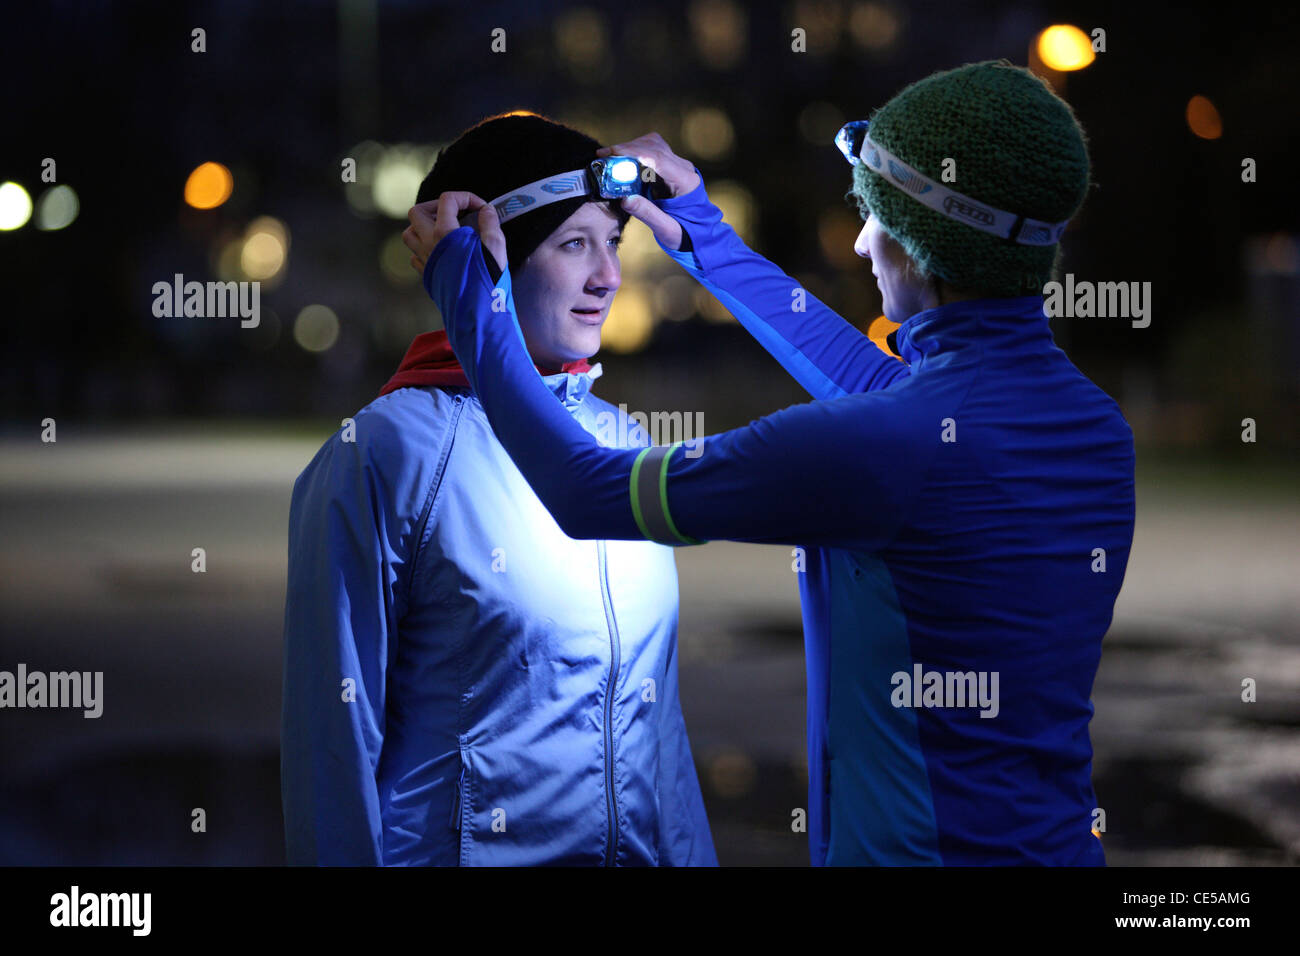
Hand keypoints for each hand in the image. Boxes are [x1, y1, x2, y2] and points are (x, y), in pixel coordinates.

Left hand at [403, 191, 507, 276]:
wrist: (476, 313)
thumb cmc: (487, 280)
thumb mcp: (495, 247)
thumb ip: (490, 223)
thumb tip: (486, 210)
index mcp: (445, 233)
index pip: (447, 200)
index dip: (466, 197)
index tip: (481, 207)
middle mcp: (429, 243)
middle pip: (418, 212)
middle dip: (435, 206)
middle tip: (454, 212)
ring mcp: (424, 260)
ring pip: (410, 233)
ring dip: (424, 226)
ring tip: (444, 230)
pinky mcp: (426, 274)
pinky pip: (414, 255)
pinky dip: (424, 248)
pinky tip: (441, 251)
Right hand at [596, 133, 700, 250]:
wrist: (698, 233)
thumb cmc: (684, 234)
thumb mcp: (666, 229)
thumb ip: (646, 213)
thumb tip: (624, 199)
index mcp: (685, 182)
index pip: (658, 158)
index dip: (633, 152)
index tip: (611, 153)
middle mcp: (683, 168)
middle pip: (654, 146)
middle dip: (627, 148)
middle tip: (603, 155)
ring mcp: (678, 165)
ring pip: (652, 144)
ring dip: (631, 148)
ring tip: (610, 157)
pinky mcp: (670, 166)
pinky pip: (651, 151)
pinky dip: (635, 153)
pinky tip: (621, 161)